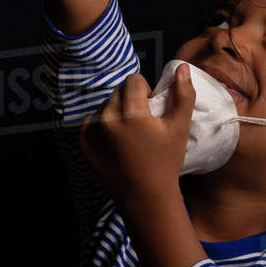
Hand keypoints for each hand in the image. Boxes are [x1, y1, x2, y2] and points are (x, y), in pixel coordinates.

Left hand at [78, 66, 195, 209]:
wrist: (145, 199)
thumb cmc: (165, 162)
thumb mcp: (179, 128)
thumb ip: (183, 94)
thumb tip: (182, 68)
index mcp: (131, 112)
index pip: (133, 80)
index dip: (145, 92)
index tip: (151, 111)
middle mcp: (107, 118)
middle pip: (118, 92)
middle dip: (130, 101)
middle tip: (141, 124)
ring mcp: (92, 132)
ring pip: (104, 106)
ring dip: (115, 112)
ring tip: (129, 135)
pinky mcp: (82, 144)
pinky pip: (91, 122)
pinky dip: (101, 126)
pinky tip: (114, 142)